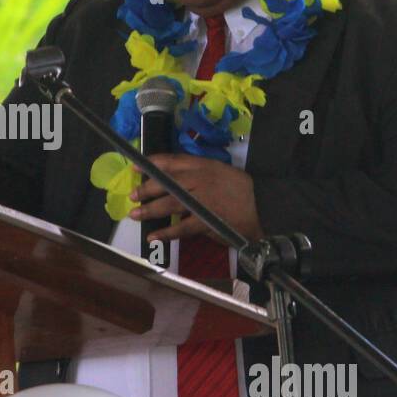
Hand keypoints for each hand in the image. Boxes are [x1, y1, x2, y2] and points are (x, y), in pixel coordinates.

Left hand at [129, 153, 262, 242]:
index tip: (136, 167)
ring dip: (150, 210)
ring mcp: (202, 200)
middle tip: (132, 196)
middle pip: (166, 183)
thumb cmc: (241, 190)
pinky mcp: (206, 220)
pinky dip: (166, 232)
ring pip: (170, 203)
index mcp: (203, 166)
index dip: (152, 164)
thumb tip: (172, 180)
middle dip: (146, 189)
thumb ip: (198, 173)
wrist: (264, 205)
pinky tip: (154, 235)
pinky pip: (181, 227)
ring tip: (135, 215)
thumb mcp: (221, 171)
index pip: (172, 161)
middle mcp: (200, 180)